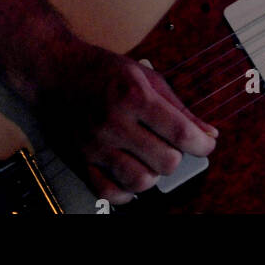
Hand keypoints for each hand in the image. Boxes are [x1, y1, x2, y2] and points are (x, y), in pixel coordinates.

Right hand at [33, 40, 218, 205]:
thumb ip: (179, 108)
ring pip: (140, 182)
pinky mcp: (79, 161)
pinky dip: (126, 191)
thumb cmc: (103, 71)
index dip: (201, 145)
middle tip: (170, 145)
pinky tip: (130, 173)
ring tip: (149, 158)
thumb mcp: (146, 77)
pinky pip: (109, 193)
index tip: (205, 146)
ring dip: (153, 174)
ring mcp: (95, 145)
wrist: (55, 71)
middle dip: (176, 156)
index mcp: (134, 95)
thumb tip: (209, 134)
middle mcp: (114, 122)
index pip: (180, 133)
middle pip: (165, 162)